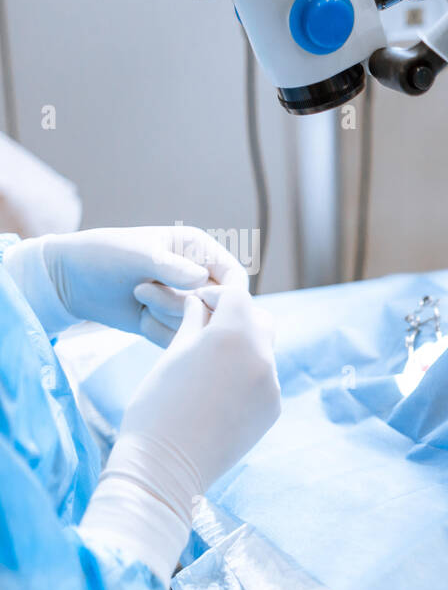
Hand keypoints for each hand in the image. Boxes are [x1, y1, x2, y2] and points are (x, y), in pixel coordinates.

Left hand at [4, 226, 248, 344]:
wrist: (70, 282)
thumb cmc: (102, 256)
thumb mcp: (137, 256)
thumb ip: (171, 267)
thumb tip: (203, 281)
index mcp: (199, 250)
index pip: (235, 276)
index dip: (227, 293)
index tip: (199, 300)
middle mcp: (199, 276)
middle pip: (218, 306)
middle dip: (180, 303)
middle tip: (142, 291)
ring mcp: (186, 303)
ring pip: (200, 325)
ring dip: (166, 316)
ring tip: (138, 298)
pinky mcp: (173, 325)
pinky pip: (181, 339)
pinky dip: (158, 332)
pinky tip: (139, 316)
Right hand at [111, 288, 280, 519]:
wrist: (167, 466)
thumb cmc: (157, 406)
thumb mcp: (172, 356)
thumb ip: (193, 325)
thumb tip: (199, 303)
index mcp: (232, 336)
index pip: (237, 297)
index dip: (217, 296)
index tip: (200, 302)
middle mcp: (260, 357)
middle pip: (259, 320)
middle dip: (237, 318)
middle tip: (208, 328)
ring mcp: (271, 385)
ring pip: (264, 351)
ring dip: (244, 347)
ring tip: (211, 361)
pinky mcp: (273, 409)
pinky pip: (265, 380)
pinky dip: (248, 375)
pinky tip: (220, 390)